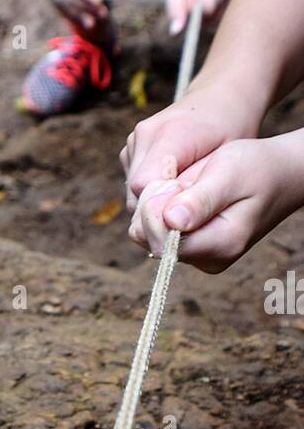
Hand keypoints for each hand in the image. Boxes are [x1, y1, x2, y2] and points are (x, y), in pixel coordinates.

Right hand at [120, 82, 261, 211]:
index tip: (188, 213)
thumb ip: (199, 188)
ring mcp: (134, 142)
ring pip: (133, 194)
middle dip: (160, 209)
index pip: (145, 187)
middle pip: (136, 194)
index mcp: (169, 133)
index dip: (164, 208)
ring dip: (156, 203)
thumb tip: (173, 220)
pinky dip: (153, 194)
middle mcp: (144, 135)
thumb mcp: (229, 160)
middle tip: (191, 209)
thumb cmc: (232, 129)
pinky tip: (176, 185)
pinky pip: (134, 187)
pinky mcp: (131, 150)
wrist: (221, 98)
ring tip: (186, 194)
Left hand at [128, 134, 303, 272]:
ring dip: (156, 208)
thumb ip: (201, 199)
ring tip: (182, 185)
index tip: (170, 181)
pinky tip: (180, 194)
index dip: (155, 210)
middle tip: (175, 180)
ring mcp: (199, 257)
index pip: (162, 243)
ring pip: (150, 238)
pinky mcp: (192, 248)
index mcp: (221, 245)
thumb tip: (171, 221)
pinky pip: (157, 233)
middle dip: (153, 208)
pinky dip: (160, 211)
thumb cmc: (257, 168)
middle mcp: (208, 259)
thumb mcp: (230, 173)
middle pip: (151, 242)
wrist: (278, 175)